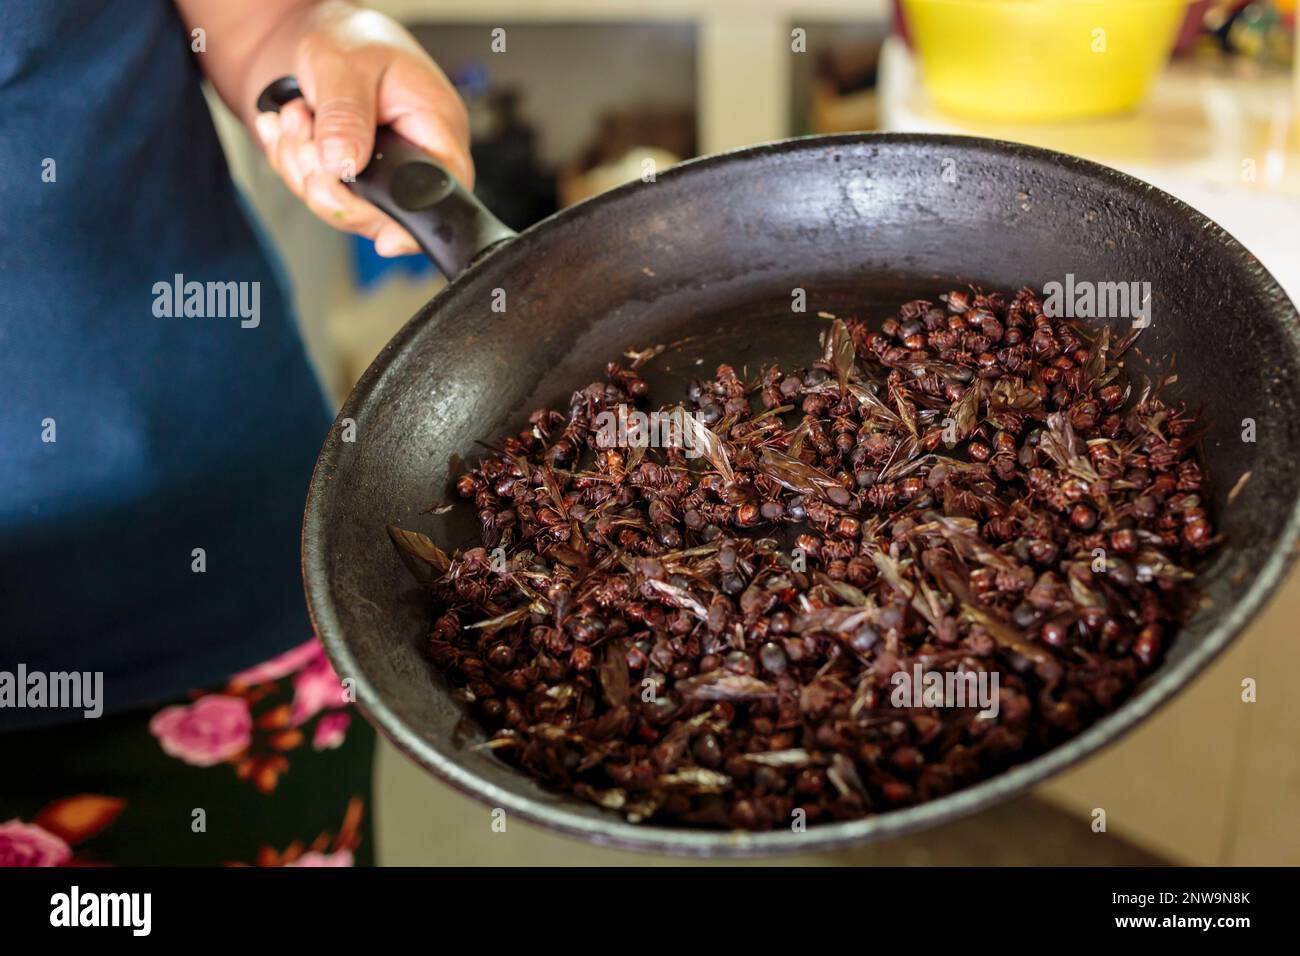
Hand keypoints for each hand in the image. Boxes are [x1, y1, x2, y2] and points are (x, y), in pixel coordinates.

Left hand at [252, 8, 472, 256]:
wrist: (323, 32)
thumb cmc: (352, 39)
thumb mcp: (347, 66)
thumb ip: (346, 116)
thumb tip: (343, 165)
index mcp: (437, 130)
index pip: (440, 197)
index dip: (412, 226)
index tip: (383, 237)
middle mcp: (414, 159)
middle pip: (381, 215)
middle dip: (328, 185)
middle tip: (303, 136)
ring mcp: (381, 174)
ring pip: (341, 209)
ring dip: (301, 167)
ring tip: (295, 116)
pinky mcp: (352, 179)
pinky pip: (318, 195)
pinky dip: (291, 164)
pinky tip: (288, 128)